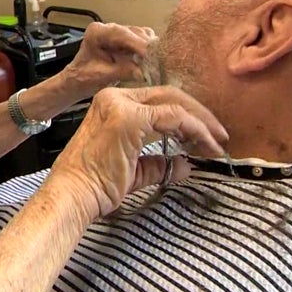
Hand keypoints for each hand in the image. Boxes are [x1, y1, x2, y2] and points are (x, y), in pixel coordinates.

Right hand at [43, 86, 227, 221]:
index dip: (187, 117)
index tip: (205, 137)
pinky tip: (203, 145)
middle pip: (169, 96)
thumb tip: (185, 164)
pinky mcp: (129, 118)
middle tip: (219, 137)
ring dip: (200, 123)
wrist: (73, 195)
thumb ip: (158, 164)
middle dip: (199, 116)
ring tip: (215, 143)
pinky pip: (172, 117)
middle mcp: (115, 98)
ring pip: (174, 103)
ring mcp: (121, 105)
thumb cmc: (94, 186)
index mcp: (113, 105)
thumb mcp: (133, 170)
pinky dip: (193, 130)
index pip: (158, 101)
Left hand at [61, 22, 155, 99]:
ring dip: (151, 51)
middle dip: (148, 49)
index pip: (122, 34)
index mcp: (97, 32)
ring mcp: (120, 33)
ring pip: (144, 36)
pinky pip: (145, 43)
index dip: (139, 45)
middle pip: (136, 33)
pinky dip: (150, 54)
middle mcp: (110, 28)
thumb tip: (142, 72)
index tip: (151, 57)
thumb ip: (121, 71)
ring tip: (155, 67)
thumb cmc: (83, 78)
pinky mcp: (128, 41)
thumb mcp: (101, 76)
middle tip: (158, 65)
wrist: (78, 81)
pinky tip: (152, 65)